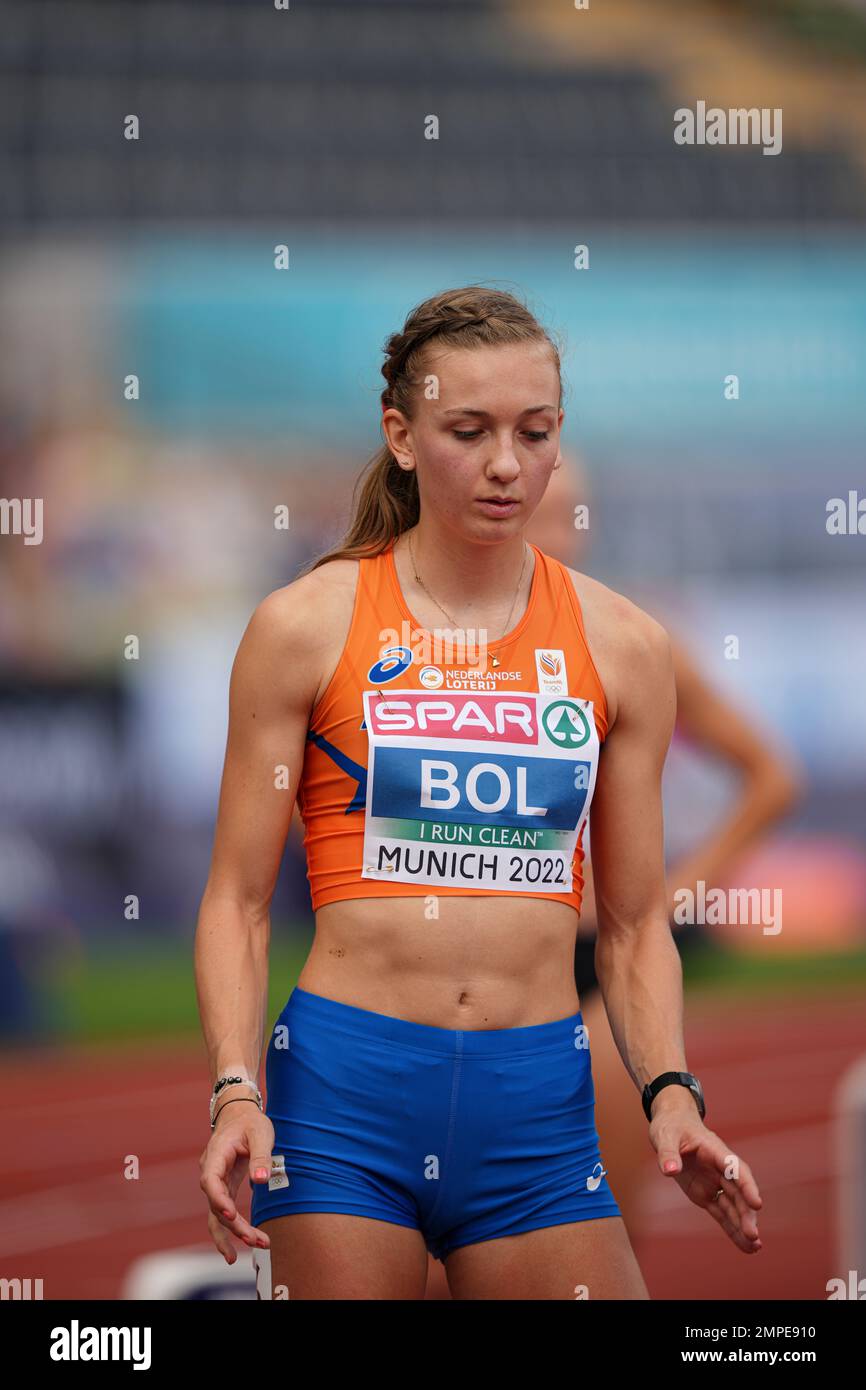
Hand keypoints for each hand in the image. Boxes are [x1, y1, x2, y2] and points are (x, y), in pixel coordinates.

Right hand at [199, 1100, 275, 1262]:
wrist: (239, 1116)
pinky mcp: (224, 1189)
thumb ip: (260, 1156)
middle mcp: (211, 1172)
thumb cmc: (250, 1122)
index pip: (210, 1182)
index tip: (232, 1214)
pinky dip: (230, 1231)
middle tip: (256, 1240)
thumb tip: (261, 1181)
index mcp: (216, 1155)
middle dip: (235, 1225)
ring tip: (258, 1245)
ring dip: (234, 1233)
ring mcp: (216, 1183)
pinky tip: (236, 1251)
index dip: (219, 1200)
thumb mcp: (260, 1133)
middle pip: (216, 1205)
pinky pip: (223, 1214)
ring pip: (218, 1214)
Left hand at [649, 1097, 762, 1253]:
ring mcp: (715, 1183)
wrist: (671, 1125)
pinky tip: (745, 1246)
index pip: (736, 1169)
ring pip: (733, 1206)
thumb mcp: (665, 1135)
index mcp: (715, 1150)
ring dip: (743, 1226)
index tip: (757, 1203)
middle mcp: (720, 1169)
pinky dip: (732, 1229)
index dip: (747, 1186)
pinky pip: (722, 1213)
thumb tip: (669, 1170)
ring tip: (755, 1248)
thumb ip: (667, 1153)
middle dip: (746, 1214)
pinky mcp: (706, 1194)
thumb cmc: (671, 1126)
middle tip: (753, 1235)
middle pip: (738, 1193)